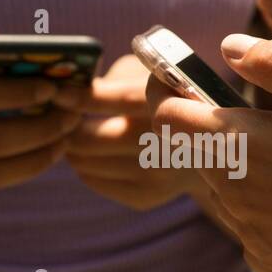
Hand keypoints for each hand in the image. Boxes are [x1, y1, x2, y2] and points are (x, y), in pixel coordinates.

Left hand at [58, 54, 199, 209]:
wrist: (215, 146)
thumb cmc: (168, 98)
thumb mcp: (150, 75)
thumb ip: (113, 79)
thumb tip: (66, 89)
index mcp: (169, 104)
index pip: (116, 100)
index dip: (81, 97)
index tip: (56, 93)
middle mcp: (164, 143)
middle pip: (89, 139)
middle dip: (64, 127)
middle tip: (59, 117)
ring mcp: (155, 174)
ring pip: (85, 163)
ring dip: (71, 146)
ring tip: (75, 132)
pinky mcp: (146, 196)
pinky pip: (93, 180)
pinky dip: (84, 165)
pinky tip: (93, 152)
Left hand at [147, 33, 271, 271]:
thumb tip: (230, 46)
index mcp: (237, 146)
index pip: (164, 113)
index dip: (170, 90)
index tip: (192, 81)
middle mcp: (229, 192)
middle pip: (198, 149)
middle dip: (225, 130)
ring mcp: (245, 232)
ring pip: (228, 186)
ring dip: (251, 169)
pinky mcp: (265, 261)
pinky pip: (254, 224)